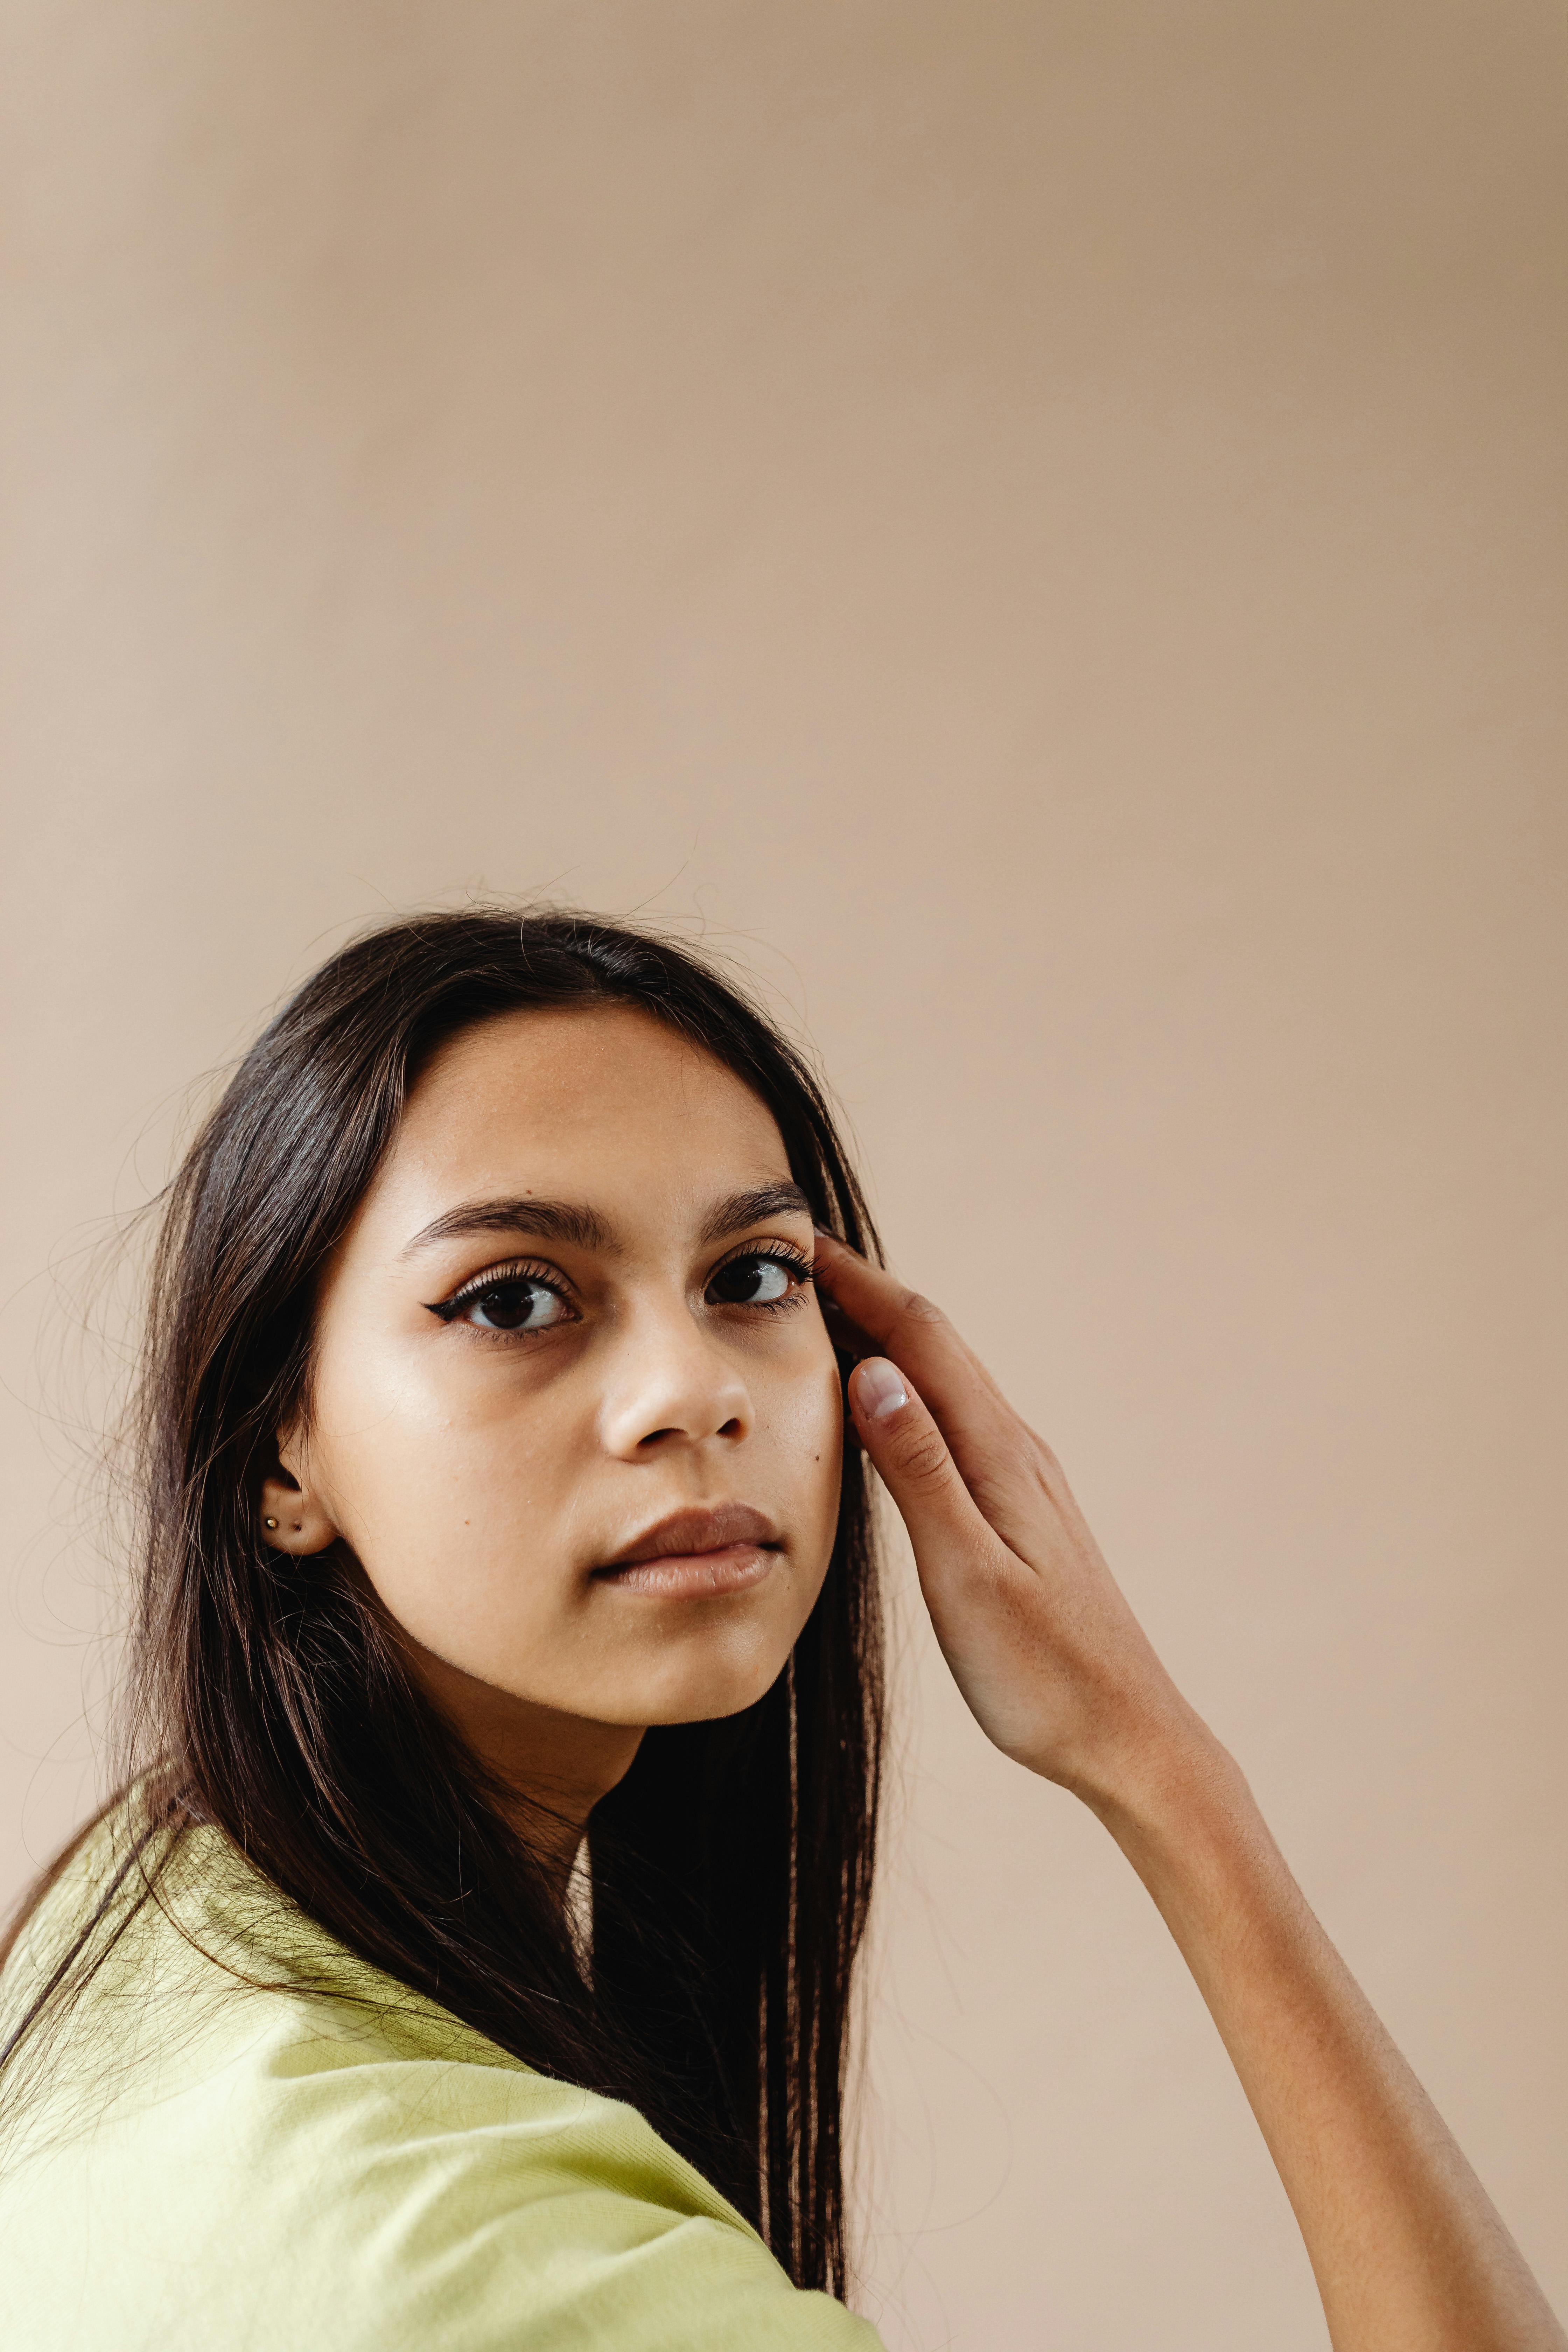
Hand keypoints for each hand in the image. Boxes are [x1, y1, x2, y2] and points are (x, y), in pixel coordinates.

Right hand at [814, 1231, 1208, 1808]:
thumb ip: (921, 1473)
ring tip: (817, 1317)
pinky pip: (950, 1420)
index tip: (795, 1242)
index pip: (919, 1336)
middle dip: (862, 1293)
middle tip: (788, 1264)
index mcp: (998, 1453)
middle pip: (932, 1343)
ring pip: (942, 1378)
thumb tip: (877, 1373)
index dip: (856, 1282)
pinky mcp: (1015, 1507)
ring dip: (881, 1336)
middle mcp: (1014, 1448)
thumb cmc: (1043, 1673)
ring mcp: (1018, 1476)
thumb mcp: (968, 1575)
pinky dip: (902, 1390)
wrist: (1124, 1735)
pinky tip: (876, 1408)